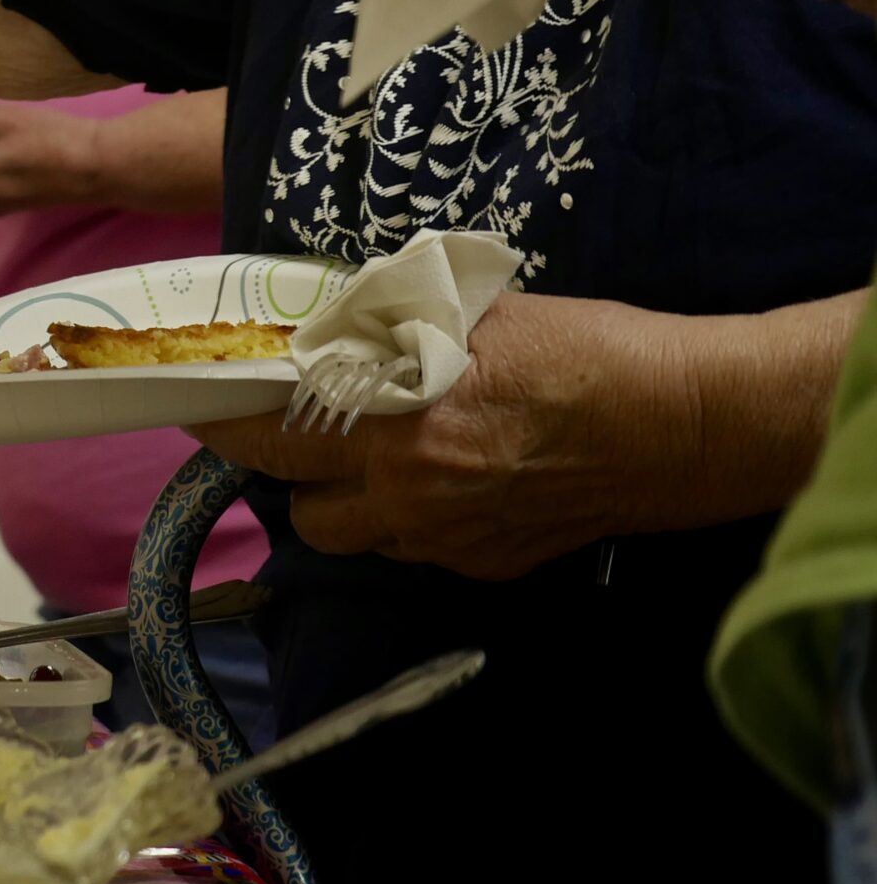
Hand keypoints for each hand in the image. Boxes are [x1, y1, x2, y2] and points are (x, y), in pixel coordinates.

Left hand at [189, 293, 686, 580]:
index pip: (271, 435)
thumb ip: (387, 331)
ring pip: (350, 536)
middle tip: (284, 430)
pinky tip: (439, 478)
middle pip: (298, 503)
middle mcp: (411, 495)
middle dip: (281, 467)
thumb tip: (322, 330)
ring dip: (341, 500)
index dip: (226, 420)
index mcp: (398, 425)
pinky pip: (412, 549)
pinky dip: (405, 518)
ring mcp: (448, 540)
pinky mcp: (487, 566)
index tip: (200, 403)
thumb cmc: (582, 350)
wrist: (683, 423)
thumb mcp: (470, 316)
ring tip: (366, 455)